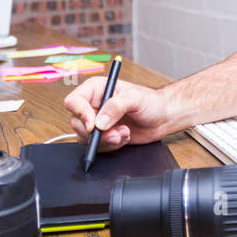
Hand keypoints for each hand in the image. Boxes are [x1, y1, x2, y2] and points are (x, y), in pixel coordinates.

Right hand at [63, 77, 177, 149]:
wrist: (162, 118)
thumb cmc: (150, 102)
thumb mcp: (135, 98)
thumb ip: (116, 106)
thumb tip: (99, 122)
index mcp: (96, 89)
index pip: (74, 101)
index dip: (80, 114)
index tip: (93, 125)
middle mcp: (93, 105)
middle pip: (77, 123)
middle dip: (96, 133)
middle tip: (114, 133)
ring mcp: (98, 122)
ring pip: (86, 138)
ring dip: (106, 140)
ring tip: (124, 133)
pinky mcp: (104, 136)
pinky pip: (97, 146)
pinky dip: (112, 146)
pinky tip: (125, 137)